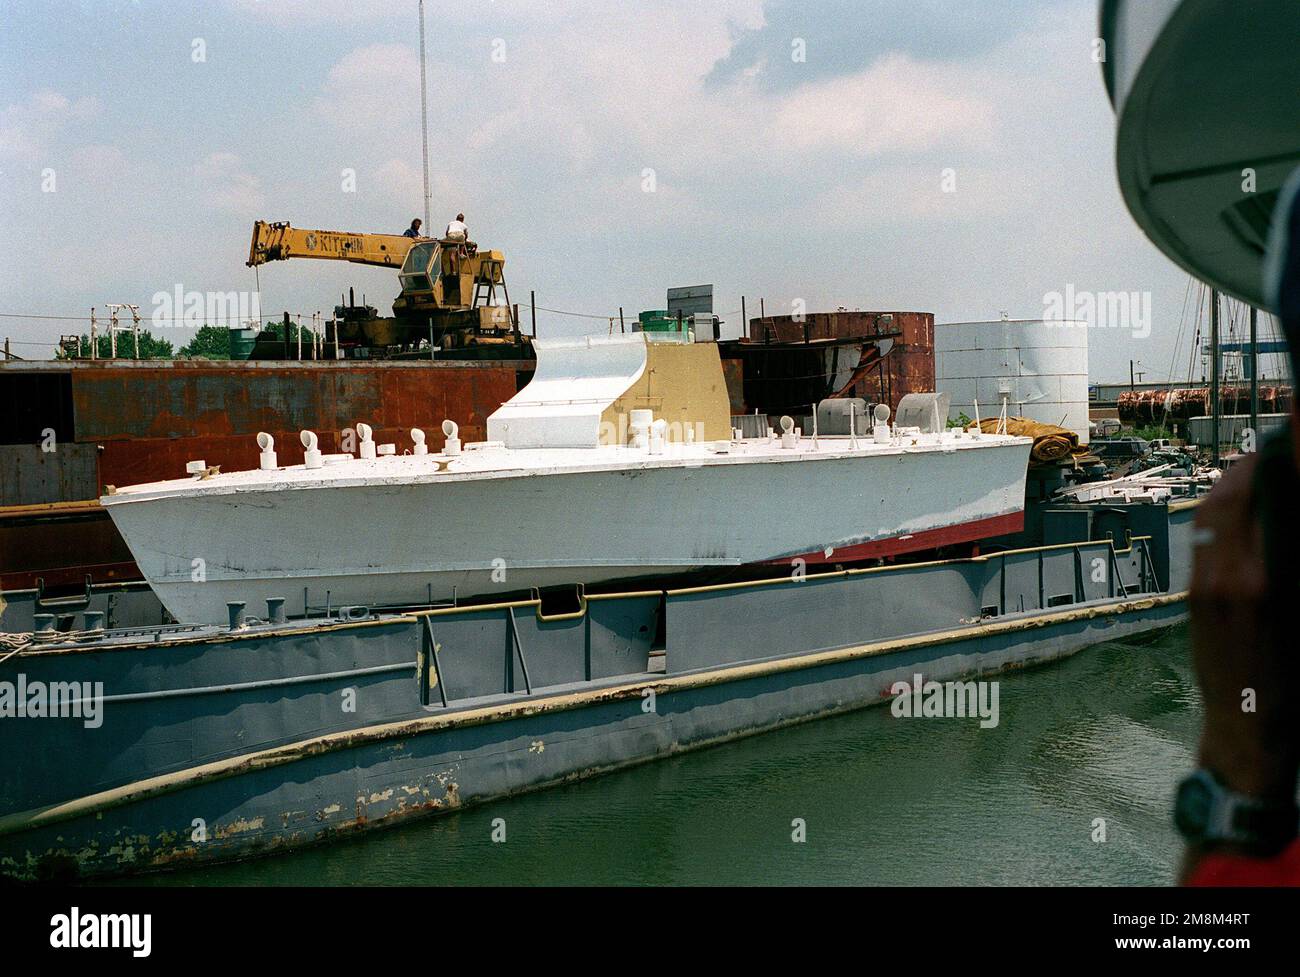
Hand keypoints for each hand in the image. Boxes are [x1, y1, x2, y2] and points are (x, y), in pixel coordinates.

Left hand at [1188, 452, 1299, 801]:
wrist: (1250, 728)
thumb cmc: (1294, 678)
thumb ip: (1296, 555)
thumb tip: (1289, 513)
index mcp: (1271, 583)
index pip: (1277, 499)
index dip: (1288, 454)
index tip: (1296, 418)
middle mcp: (1232, 578)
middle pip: (1237, 494)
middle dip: (1261, 461)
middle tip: (1282, 440)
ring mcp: (1206, 584)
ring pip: (1214, 510)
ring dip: (1237, 481)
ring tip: (1263, 465)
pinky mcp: (1193, 594)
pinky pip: (1203, 534)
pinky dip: (1222, 508)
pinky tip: (1241, 504)